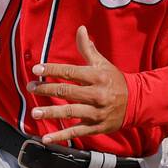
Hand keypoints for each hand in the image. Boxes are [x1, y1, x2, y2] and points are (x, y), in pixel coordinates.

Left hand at [27, 26, 127, 143]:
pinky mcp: (96, 127)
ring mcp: (96, 112)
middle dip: (47, 89)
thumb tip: (80, 29)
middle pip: (67, 92)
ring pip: (70, 112)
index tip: (36, 69)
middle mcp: (96, 94)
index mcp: (97, 77)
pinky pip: (76, 131)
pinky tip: (46, 138)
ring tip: (35, 112)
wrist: (136, 102)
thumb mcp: (103, 64)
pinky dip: (61, 136)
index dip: (52, 70)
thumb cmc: (114, 81)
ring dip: (51, 113)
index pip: (70, 72)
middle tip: (30, 87)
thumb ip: (88, 49)